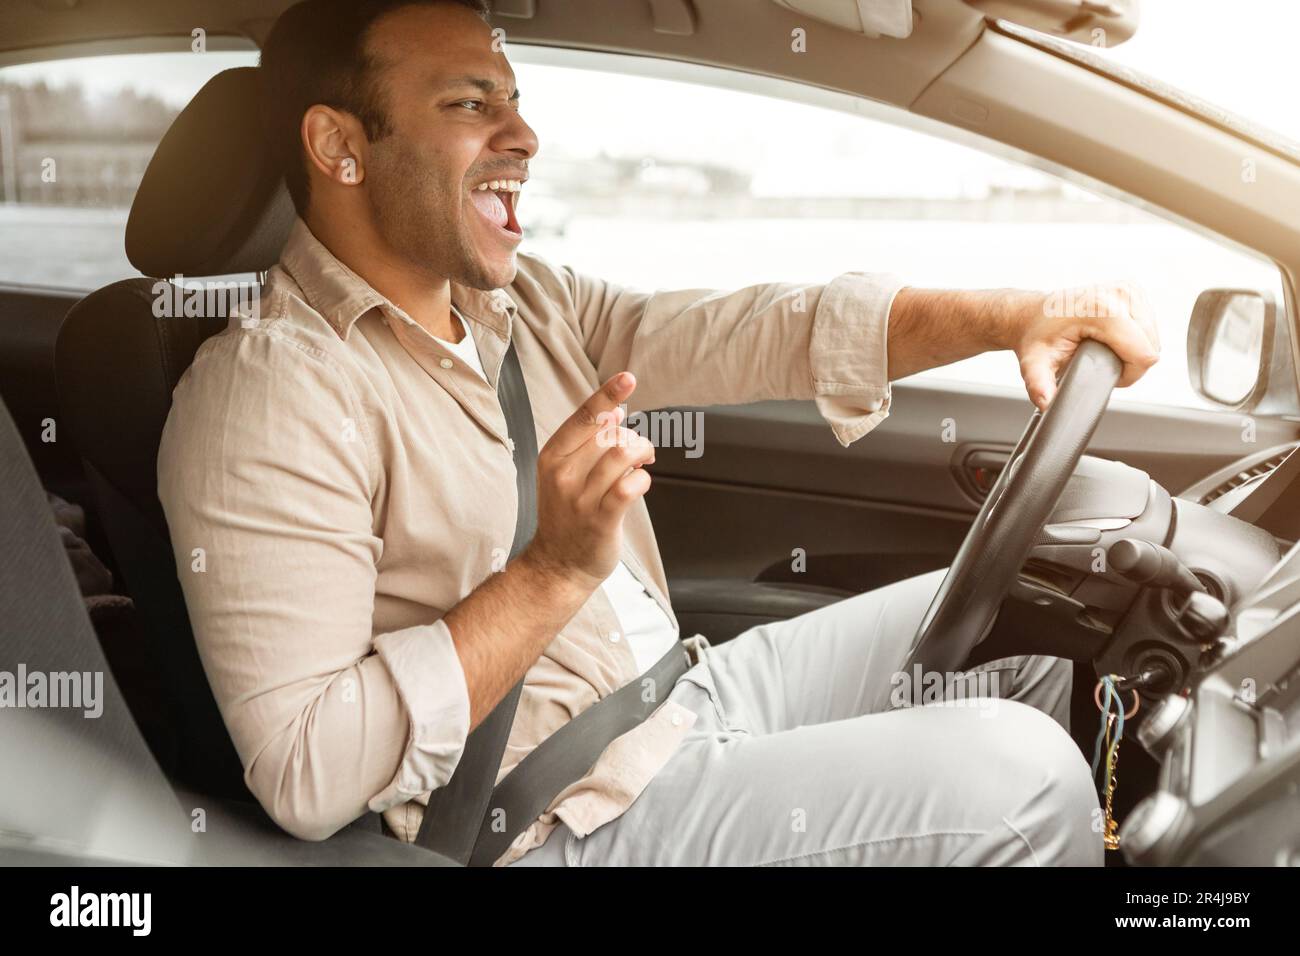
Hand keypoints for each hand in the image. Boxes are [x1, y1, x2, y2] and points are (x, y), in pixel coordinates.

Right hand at [521, 372, 655, 589]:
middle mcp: (563, 474)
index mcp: (552, 457)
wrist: (557, 565)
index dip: (607, 396)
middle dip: (633, 436)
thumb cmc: (568, 515)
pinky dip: (642, 478)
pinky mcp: (601, 519)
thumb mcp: (566, 474)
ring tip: (644, 462)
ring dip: (642, 453)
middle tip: (639, 452)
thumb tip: (615, 411)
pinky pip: (630, 486)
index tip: (628, 377)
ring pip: (622, 454)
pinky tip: (640, 483)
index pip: (583, 418)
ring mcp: (581, 498)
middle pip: (609, 434)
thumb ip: (587, 444)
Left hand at [1015, 282, 1159, 409]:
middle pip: (1151, 346)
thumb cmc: (1036, 336)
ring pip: (1153, 336)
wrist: (1033, 314)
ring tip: (1103, 350)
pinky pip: (1149, 325)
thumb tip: (1047, 403)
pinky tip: (1112, 338)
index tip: (1105, 375)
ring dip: (1134, 350)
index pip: (1143, 354)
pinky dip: (1135, 338)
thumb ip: (1039, 385)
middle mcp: (1118, 294)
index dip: (1129, 374)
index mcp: (1101, 309)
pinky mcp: (1132, 289)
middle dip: (1130, 363)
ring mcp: (1127, 288)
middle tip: (1100, 363)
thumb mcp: (1034, 364)